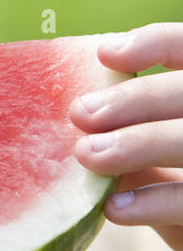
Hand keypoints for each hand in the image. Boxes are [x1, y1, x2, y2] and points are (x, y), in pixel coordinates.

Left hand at [69, 22, 182, 250]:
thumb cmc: (180, 193)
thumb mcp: (161, 154)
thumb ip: (137, 128)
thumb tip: (79, 107)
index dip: (155, 43)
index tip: (104, 54)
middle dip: (135, 99)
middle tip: (81, 113)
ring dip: (137, 144)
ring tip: (88, 153)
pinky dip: (151, 203)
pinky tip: (113, 207)